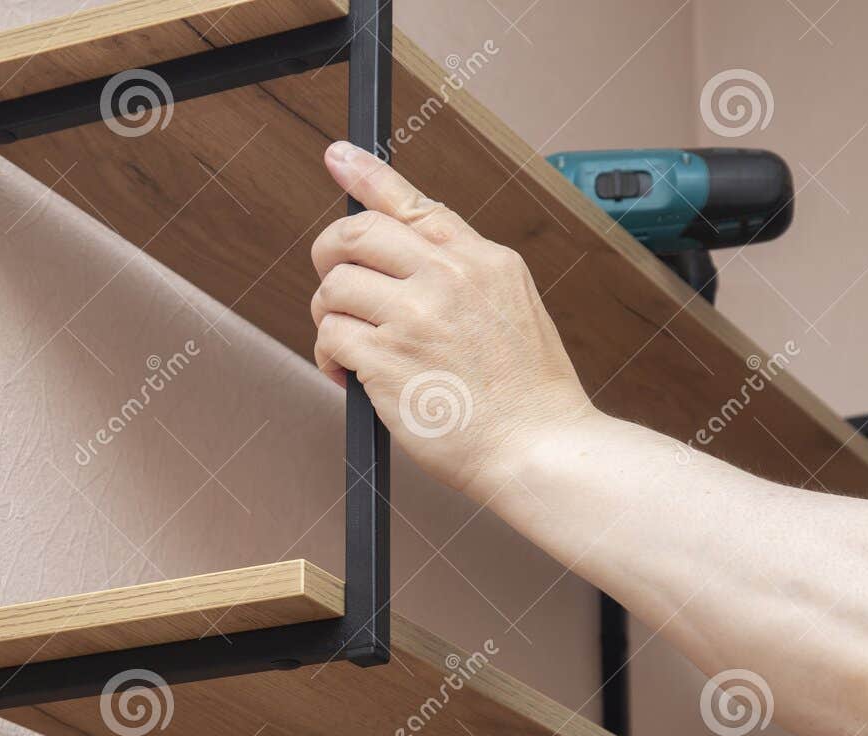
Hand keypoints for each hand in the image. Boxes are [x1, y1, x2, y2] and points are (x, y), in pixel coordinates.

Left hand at [311, 142, 596, 501]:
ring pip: (335, 286)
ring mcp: (415, 316)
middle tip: (335, 285)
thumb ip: (462, 275)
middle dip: (330, 257)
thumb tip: (405, 261)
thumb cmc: (528, 395)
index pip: (412, 202)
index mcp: (482, 260)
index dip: (366, 174)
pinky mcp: (386, 359)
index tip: (338, 155)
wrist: (539, 448)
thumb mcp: (514, 307)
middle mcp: (448, 277)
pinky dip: (329, 358)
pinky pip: (330, 337)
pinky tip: (350, 377)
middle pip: (356, 234)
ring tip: (351, 346)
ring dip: (330, 317)